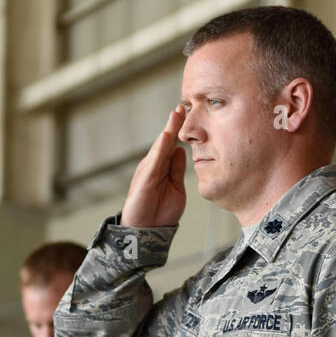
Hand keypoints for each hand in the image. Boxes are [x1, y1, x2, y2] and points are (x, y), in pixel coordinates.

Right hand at [120, 106, 186, 227]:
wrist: (147, 231)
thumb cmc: (161, 212)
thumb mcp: (176, 188)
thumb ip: (177, 170)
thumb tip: (182, 150)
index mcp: (163, 167)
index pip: (172, 145)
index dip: (180, 130)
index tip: (189, 115)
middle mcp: (154, 165)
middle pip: (166, 140)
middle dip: (174, 123)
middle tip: (183, 106)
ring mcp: (149, 170)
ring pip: (161, 146)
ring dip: (169, 129)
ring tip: (176, 113)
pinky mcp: (145, 178)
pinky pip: (155, 160)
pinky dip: (161, 147)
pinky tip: (167, 136)